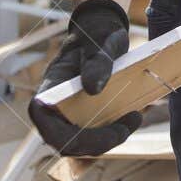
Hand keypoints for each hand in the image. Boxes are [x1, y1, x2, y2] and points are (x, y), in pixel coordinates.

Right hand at [28, 0, 141, 155]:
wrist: (101, 37)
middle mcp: (53, 109)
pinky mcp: (81, 120)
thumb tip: (93, 89)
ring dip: (109, 139)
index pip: (46, 125)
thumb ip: (98, 62)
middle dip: (100, 141)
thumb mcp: (100, 43)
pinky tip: (131, 117)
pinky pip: (93, 138)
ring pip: (81, 145)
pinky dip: (112, 133)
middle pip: (66, 143)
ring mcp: (66, 117)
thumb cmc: (96, 36)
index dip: (72, 137)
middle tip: (131, 123)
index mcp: (48, 90)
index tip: (107, 131)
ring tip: (134, 117)